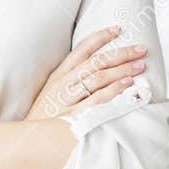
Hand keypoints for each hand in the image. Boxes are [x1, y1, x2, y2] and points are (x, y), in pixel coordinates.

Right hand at [27, 26, 147, 119]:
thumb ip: (70, 78)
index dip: (100, 37)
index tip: (118, 29)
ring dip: (122, 69)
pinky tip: (127, 84)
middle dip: (121, 53)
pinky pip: (97, 99)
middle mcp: (64, 82)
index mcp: (60, 74)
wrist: (28, 138)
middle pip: (96, 61)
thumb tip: (96, 66)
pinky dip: (113, 90)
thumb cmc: (45, 114)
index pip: (82, 49)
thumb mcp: (52, 90)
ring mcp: (69, 98)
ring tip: (140, 65)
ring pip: (99, 77)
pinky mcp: (74, 114)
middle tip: (140, 48)